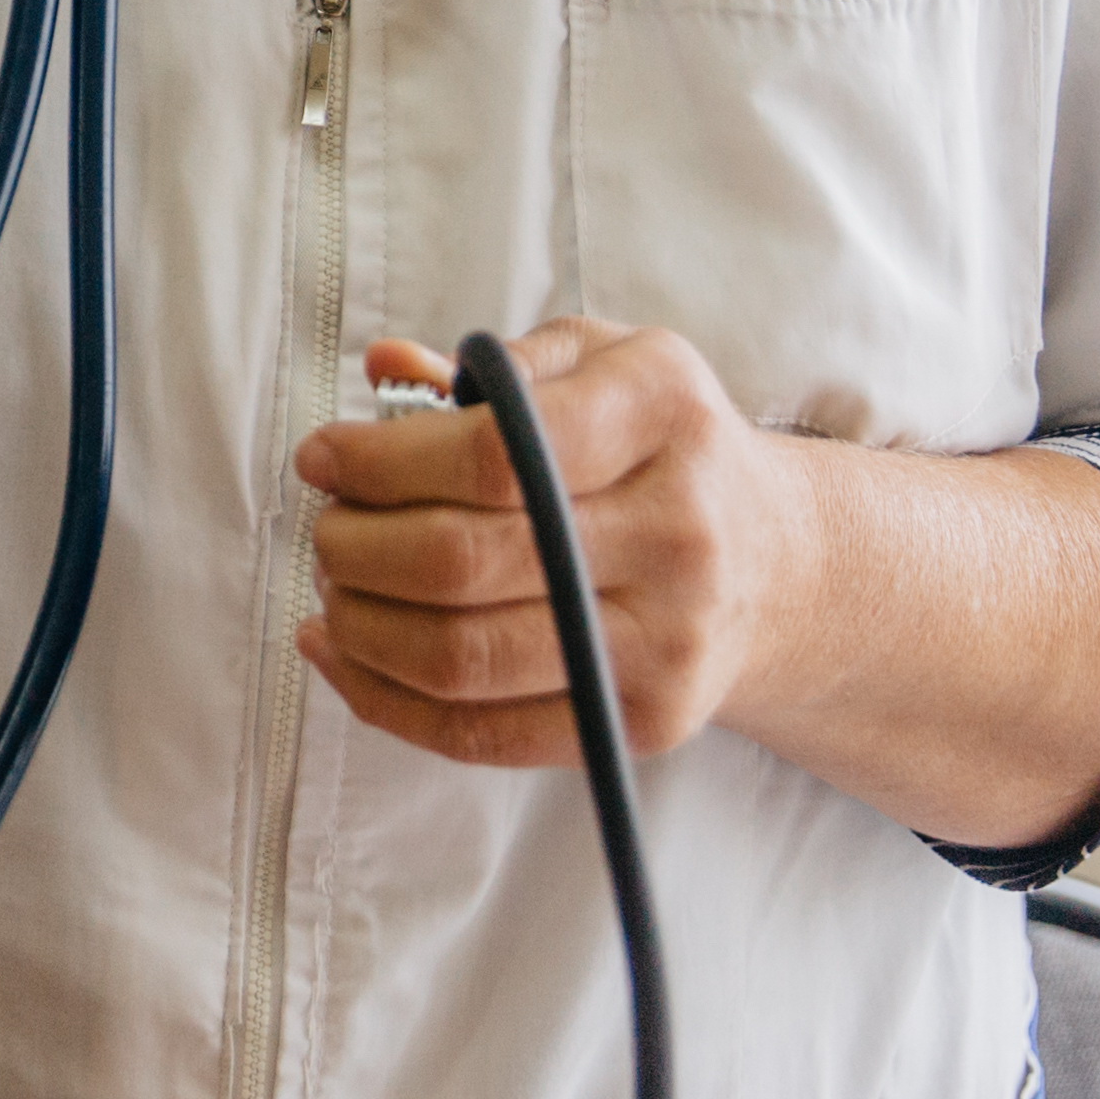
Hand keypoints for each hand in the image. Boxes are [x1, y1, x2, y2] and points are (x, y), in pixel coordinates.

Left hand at [290, 319, 812, 770]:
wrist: (776, 564)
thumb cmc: (661, 449)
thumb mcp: (599, 366)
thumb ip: (491, 369)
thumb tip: (387, 368)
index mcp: (660, 413)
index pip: (490, 453)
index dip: (380, 462)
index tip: (323, 459)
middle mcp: (676, 531)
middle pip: (463, 560)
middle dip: (357, 546)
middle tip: (329, 529)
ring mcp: (666, 640)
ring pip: (462, 657)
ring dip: (361, 626)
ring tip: (336, 589)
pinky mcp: (643, 721)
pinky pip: (482, 732)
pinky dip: (384, 700)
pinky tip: (343, 655)